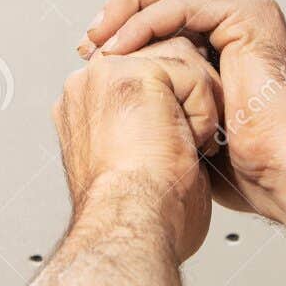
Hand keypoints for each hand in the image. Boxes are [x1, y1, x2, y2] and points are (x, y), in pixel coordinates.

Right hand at [52, 37, 222, 261]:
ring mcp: (105, 76)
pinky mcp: (133, 72)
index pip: (143, 76)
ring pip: (181, 59)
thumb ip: (143, 131)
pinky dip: (202, 112)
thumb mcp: (135, 166)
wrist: (132, 228)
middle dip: (191, 96)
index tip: (186, 139)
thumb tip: (172, 128)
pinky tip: (187, 143)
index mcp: (83, 109)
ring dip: (199, 105)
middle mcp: (88, 87)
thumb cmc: (139, 216)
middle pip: (162, 58)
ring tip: (190, 146)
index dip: (177, 102)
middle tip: (194, 142)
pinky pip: (191, 72)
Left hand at [81, 0, 285, 222]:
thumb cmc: (250, 164)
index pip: (166, 9)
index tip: (93, 51)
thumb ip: (161, 100)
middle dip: (121, 8)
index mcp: (225, 42)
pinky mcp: (249, 17)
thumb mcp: (186, 124)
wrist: (283, 174)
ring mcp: (246, 14)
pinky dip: (148, 20)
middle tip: (90, 37)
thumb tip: (117, 102)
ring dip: (128, 9)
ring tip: (99, 39)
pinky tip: (124, 44)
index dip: (125, 23)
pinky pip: (185, 4)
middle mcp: (236, 22)